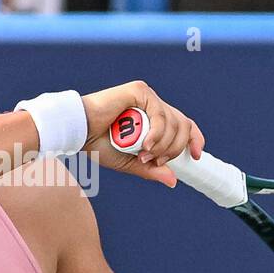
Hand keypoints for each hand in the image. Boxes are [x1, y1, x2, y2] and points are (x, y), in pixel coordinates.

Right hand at [80, 80, 204, 187]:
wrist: (78, 132)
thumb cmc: (98, 144)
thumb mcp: (130, 162)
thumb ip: (151, 169)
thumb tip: (173, 180)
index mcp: (153, 119)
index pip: (184, 125)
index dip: (194, 139)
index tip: (195, 156)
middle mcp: (153, 105)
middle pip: (183, 125)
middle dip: (173, 149)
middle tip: (155, 161)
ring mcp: (147, 97)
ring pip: (174, 121)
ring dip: (163, 144)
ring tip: (144, 154)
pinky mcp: (140, 91)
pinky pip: (160, 114)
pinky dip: (157, 133)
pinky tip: (145, 144)